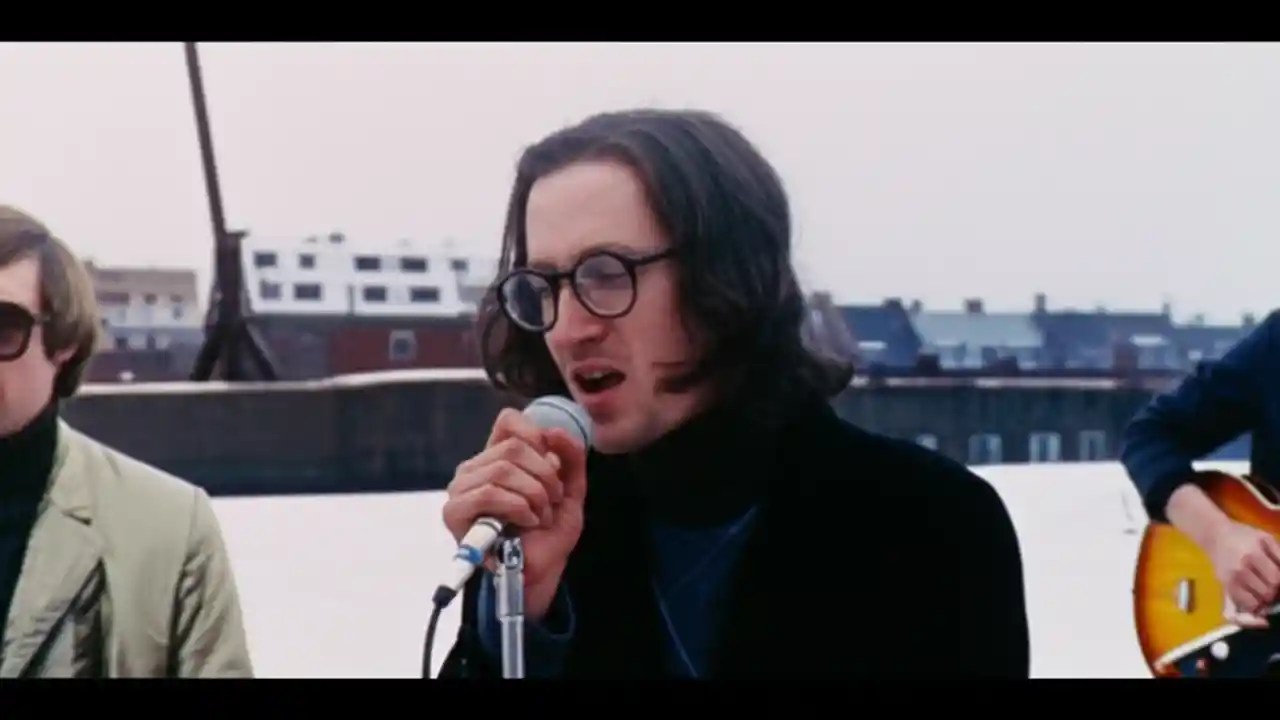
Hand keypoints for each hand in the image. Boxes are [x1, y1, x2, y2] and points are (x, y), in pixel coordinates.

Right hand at [442, 407, 588, 620]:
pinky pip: (488, 492)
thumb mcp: (571, 489)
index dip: (535, 436)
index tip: (552, 465)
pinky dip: (517, 507)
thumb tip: (553, 430)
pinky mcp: (454, 511)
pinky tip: (526, 522)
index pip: (509, 421)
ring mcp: (461, 488)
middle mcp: (476, 467)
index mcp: (499, 456)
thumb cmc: (549, 532)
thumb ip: (570, 456)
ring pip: (502, 469)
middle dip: (544, 476)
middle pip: (512, 447)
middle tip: (552, 501)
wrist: (540, 570)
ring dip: (533, 496)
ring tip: (539, 516)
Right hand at [1206, 521, 1279, 626]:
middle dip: (1274, 590)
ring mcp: (1231, 579)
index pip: (1275, 579)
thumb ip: (1279, 555)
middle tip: (1273, 585)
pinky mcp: (1225, 585)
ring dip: (1265, 597)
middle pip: (1267, 591)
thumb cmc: (1244, 536)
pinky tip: (1256, 597)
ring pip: (1257, 600)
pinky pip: (1243, 603)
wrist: (1215, 536)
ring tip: (1265, 590)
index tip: (1278, 578)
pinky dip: (1253, 604)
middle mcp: (1241, 569)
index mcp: (1253, 555)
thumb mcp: (1265, 538)